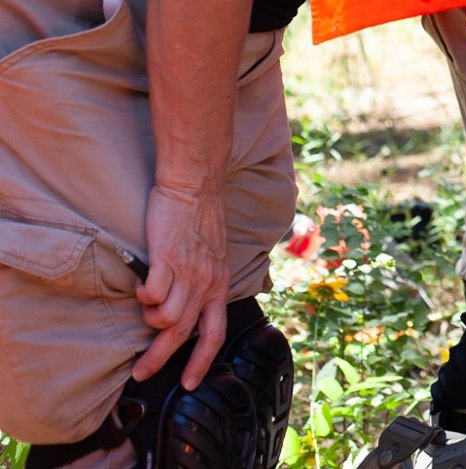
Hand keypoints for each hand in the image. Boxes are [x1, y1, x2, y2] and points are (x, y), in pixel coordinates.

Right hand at [132, 181, 228, 387]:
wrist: (195, 186)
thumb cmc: (201, 219)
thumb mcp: (215, 256)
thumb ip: (207, 280)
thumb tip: (195, 303)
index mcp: (220, 285)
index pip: (214, 333)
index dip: (202, 361)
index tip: (189, 383)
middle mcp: (207, 283)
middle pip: (183, 334)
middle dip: (160, 359)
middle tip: (140, 374)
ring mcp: (188, 273)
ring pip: (166, 318)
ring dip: (150, 318)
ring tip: (145, 305)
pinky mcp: (167, 260)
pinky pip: (152, 294)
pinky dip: (143, 296)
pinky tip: (141, 284)